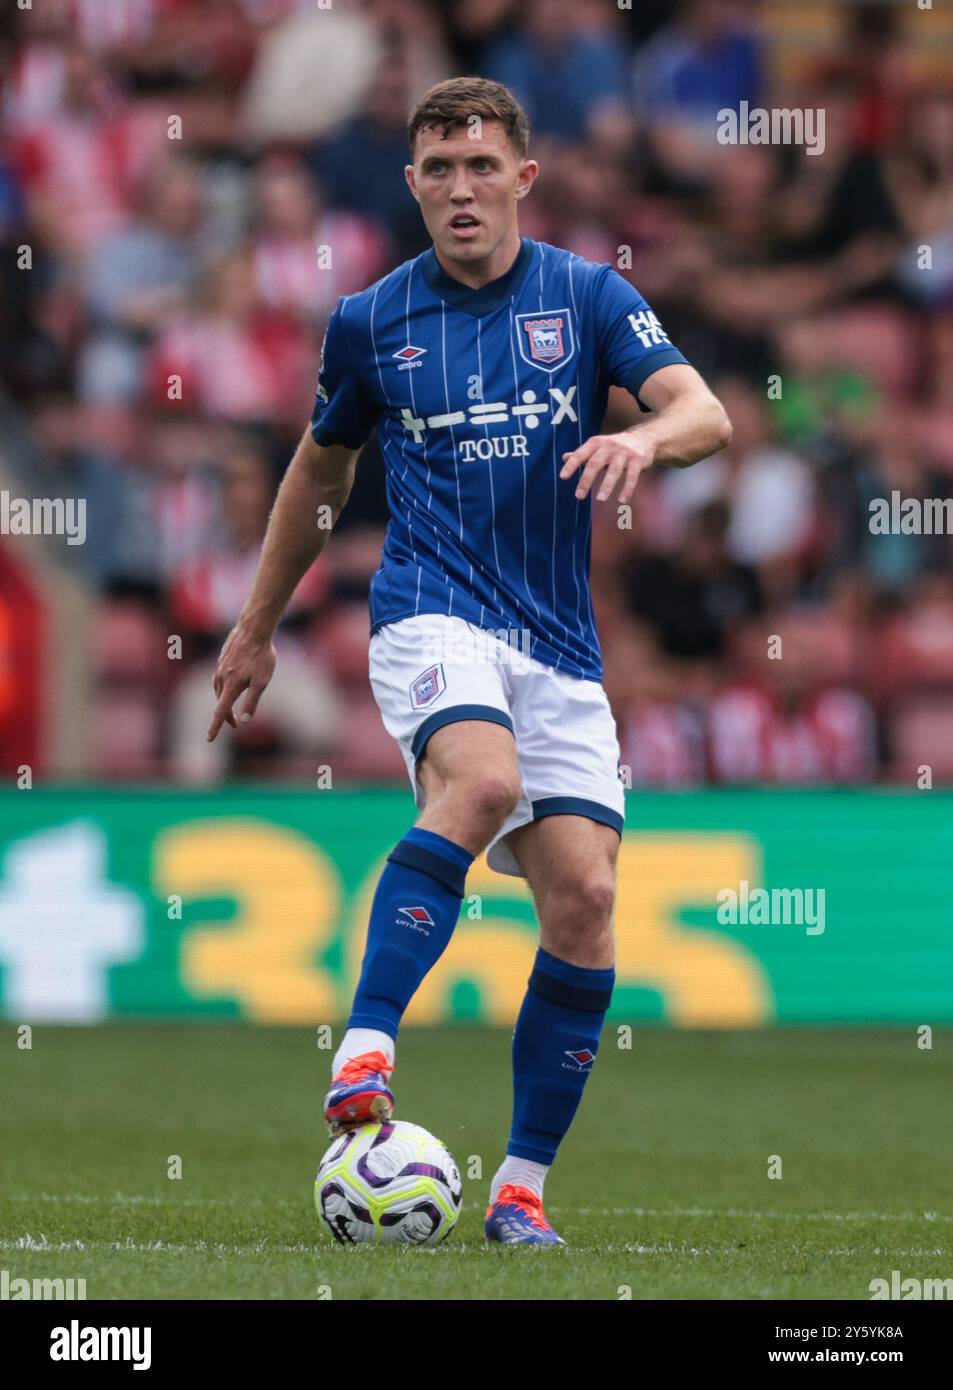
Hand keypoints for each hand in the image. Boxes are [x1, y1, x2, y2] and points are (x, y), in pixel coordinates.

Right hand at [207, 621, 276, 741]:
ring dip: (223, 702)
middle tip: (235, 725)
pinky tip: (228, 686)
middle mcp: (222, 678)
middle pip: (219, 702)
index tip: (209, 739)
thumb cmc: (261, 656)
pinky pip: (218, 678)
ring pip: (217, 690)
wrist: (253, 629)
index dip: (215, 727)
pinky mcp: (222, 659)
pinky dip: (222, 688)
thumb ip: (251, 702)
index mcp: (231, 686)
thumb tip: (243, 722)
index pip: (220, 711)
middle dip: (225, 716)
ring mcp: (220, 667)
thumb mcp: (261, 682)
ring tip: (231, 708)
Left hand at [559, 430, 656, 503]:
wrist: (643, 438)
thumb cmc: (615, 447)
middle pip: (595, 464)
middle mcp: (609, 446)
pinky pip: (632, 476)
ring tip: (600, 499)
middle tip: (579, 496)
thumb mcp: (598, 447)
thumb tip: (564, 457)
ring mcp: (624, 452)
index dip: (571, 465)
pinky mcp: (638, 459)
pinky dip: (627, 489)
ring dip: (607, 486)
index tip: (563, 477)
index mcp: (596, 443)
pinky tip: (622, 500)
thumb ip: (583, 454)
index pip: (581, 454)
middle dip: (586, 480)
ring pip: (614, 470)